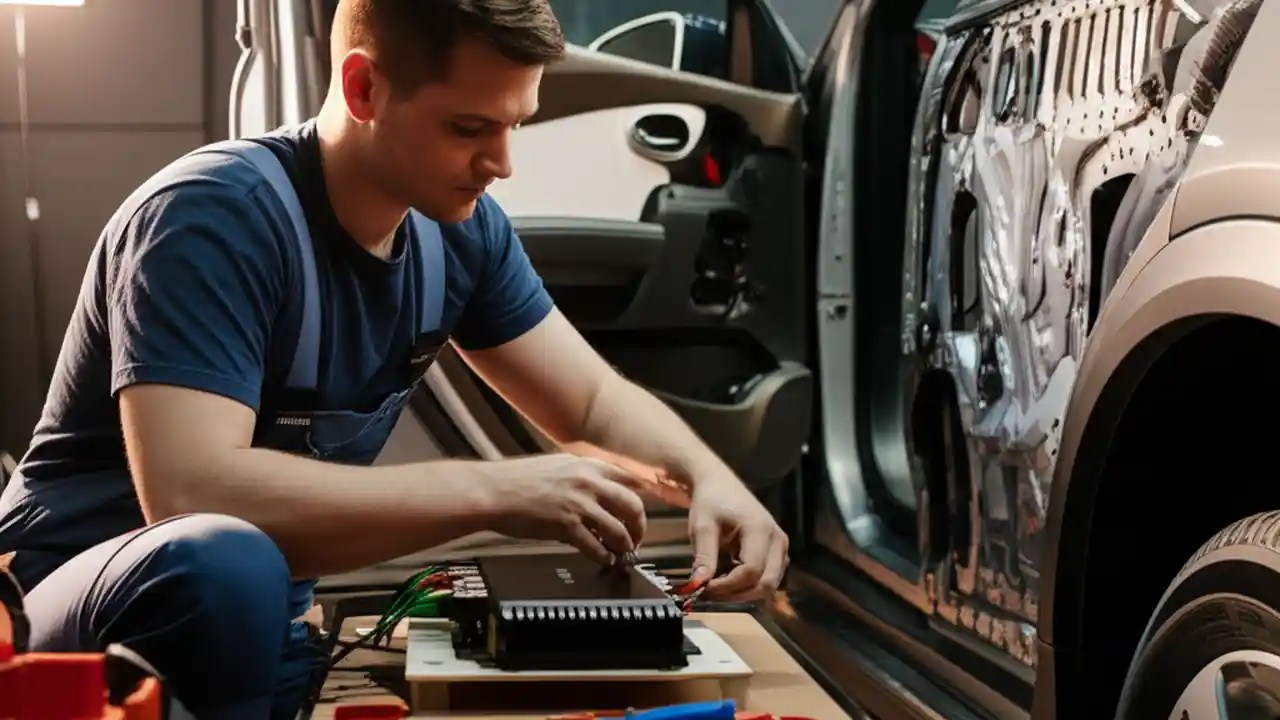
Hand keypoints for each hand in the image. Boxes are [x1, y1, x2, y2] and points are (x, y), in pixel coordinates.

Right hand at [480, 453, 647, 565]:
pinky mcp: (566, 526)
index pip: (629, 479)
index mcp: (587, 466)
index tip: (641, 510)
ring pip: (619, 530)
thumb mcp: (557, 466)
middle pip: (633, 506)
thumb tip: (598, 490)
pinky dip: (605, 557)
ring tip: (623, 554)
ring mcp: (579, 504)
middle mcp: (588, 482)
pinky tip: (604, 560)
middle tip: (636, 537)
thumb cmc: (518, 480)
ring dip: (624, 546)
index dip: (641, 497)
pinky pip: (596, 547)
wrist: (493, 492)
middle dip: (639, 526)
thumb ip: (581, 475)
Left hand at [687, 476, 789, 601]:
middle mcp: (777, 539)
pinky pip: (768, 578)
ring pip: (769, 585)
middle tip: (708, 593)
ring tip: (716, 587)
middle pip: (766, 583)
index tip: (703, 588)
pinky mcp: (777, 552)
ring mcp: (780, 546)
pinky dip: (748, 585)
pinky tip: (726, 579)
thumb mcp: (702, 527)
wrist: (718, 484)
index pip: (751, 571)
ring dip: (742, 592)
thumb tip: (699, 585)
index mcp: (760, 529)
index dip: (727, 586)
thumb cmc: (710, 501)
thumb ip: (703, 557)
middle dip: (736, 594)